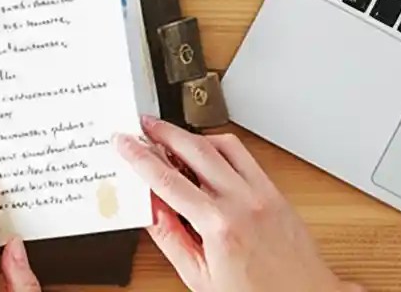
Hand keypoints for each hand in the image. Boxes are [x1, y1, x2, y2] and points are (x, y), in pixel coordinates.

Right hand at [114, 115, 359, 291]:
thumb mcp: (199, 278)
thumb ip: (171, 239)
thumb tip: (150, 210)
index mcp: (219, 226)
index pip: (168, 181)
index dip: (140, 157)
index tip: (124, 143)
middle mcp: (243, 201)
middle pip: (196, 149)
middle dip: (165, 132)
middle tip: (144, 123)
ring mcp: (262, 192)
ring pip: (224, 145)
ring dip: (194, 134)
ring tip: (172, 134)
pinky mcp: (275, 191)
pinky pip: (245, 156)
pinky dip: (222, 146)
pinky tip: (208, 151)